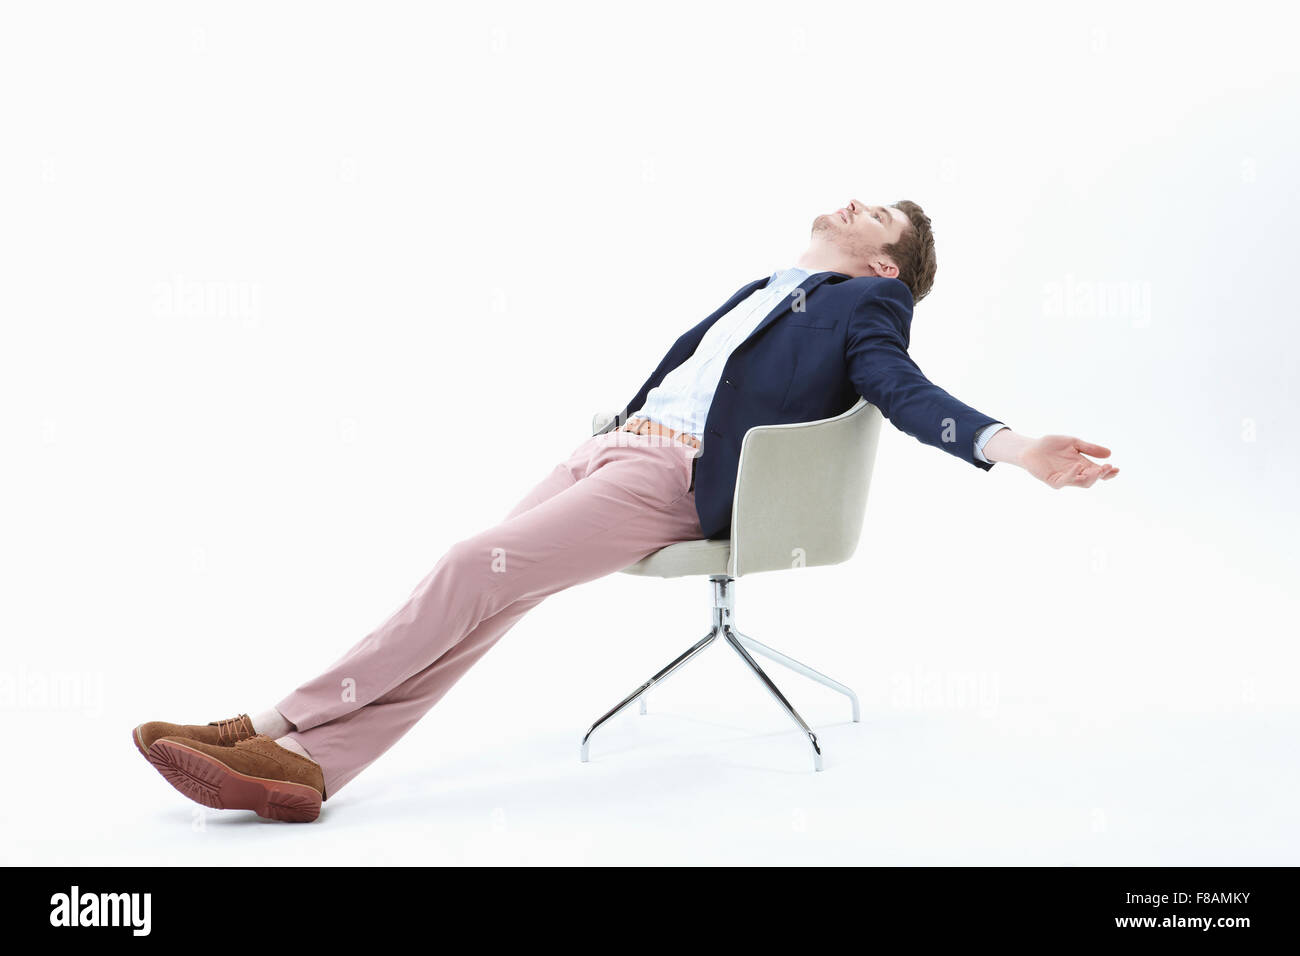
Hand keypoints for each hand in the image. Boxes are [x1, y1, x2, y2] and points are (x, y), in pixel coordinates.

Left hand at [984, 430, 1118, 488]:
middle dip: (1102, 475)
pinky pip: (1065, 481)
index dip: (1108, 473)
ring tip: (1098, 470)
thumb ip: (1089, 448)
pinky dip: (1072, 475)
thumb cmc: (1052, 445)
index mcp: (1083, 466)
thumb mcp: (1074, 443)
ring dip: (1091, 477)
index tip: (1116, 468)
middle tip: (1108, 467)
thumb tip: (1109, 453)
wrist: (1032, 447)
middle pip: (1092, 479)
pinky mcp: (1054, 481)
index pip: (1098, 472)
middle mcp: (1076, 474)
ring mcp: (1065, 479)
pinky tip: (1077, 466)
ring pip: (1082, 483)